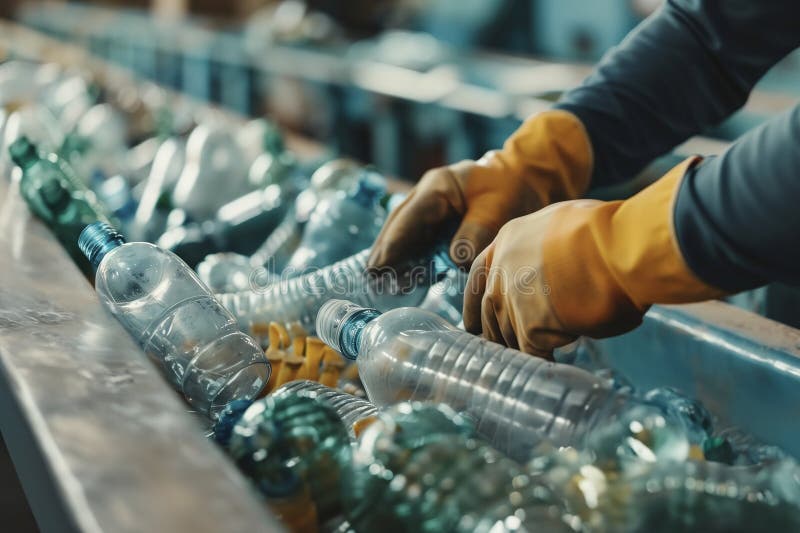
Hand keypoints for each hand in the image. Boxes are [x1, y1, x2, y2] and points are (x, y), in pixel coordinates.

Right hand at [368, 110, 592, 270]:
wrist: (528, 178)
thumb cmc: (513, 190)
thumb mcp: (497, 210)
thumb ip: (474, 234)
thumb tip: (455, 260)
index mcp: (439, 186)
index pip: (409, 218)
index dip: (393, 244)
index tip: (380, 265)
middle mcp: (428, 192)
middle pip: (399, 224)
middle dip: (385, 250)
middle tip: (372, 278)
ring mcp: (431, 203)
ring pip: (405, 230)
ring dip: (394, 254)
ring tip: (382, 280)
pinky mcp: (439, 215)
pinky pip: (418, 236)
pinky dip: (409, 254)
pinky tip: (405, 274)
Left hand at [464, 158, 725, 357]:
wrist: (621, 247)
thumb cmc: (611, 232)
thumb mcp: (567, 224)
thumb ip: (551, 248)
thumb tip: (563, 268)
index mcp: (509, 239)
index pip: (479, 274)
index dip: (475, 302)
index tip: (472, 323)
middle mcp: (503, 269)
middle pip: (490, 310)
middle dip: (496, 333)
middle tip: (505, 351)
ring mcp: (513, 299)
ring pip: (509, 335)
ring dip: (522, 350)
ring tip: (534, 364)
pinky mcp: (531, 328)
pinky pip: (531, 355)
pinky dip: (540, 365)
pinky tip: (549, 374)